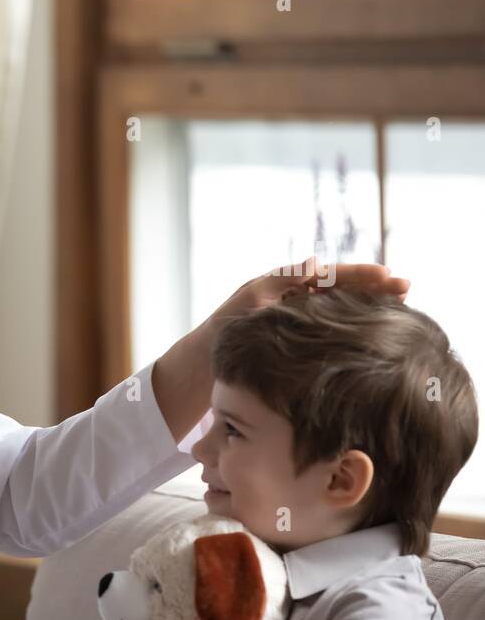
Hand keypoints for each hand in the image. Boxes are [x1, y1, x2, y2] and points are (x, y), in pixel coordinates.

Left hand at [207, 256, 407, 331]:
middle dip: (377, 286)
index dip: (360, 274)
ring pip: (346, 307)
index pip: (333, 274)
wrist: (210, 357)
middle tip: (408, 287)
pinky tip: (379, 328)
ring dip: (374, 305)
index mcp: (291, 282)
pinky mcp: (305, 338)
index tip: (386, 275)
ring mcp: (305, 317)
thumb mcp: (252, 296)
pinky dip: (358, 325)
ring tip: (404, 304)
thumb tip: (317, 262)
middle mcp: (302, 297)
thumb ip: (283, 278)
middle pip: (347, 287)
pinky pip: (336, 328)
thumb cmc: (229, 323)